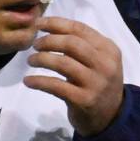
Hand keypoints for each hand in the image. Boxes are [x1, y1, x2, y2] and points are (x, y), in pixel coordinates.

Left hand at [22, 16, 124, 136]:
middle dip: (48, 41)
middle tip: (35, 45)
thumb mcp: (99, 61)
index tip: (38, 24)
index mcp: (109, 49)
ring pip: (62, 63)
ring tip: (31, 60)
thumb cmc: (99, 83)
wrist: (111, 116)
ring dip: (41, 59)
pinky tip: (28, 81)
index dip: (56, 24)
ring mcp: (95, 83)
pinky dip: (39, 81)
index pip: (80, 29)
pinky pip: (56, 86)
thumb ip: (82, 45)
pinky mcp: (84, 100)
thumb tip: (51, 29)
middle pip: (71, 43)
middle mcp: (105, 64)